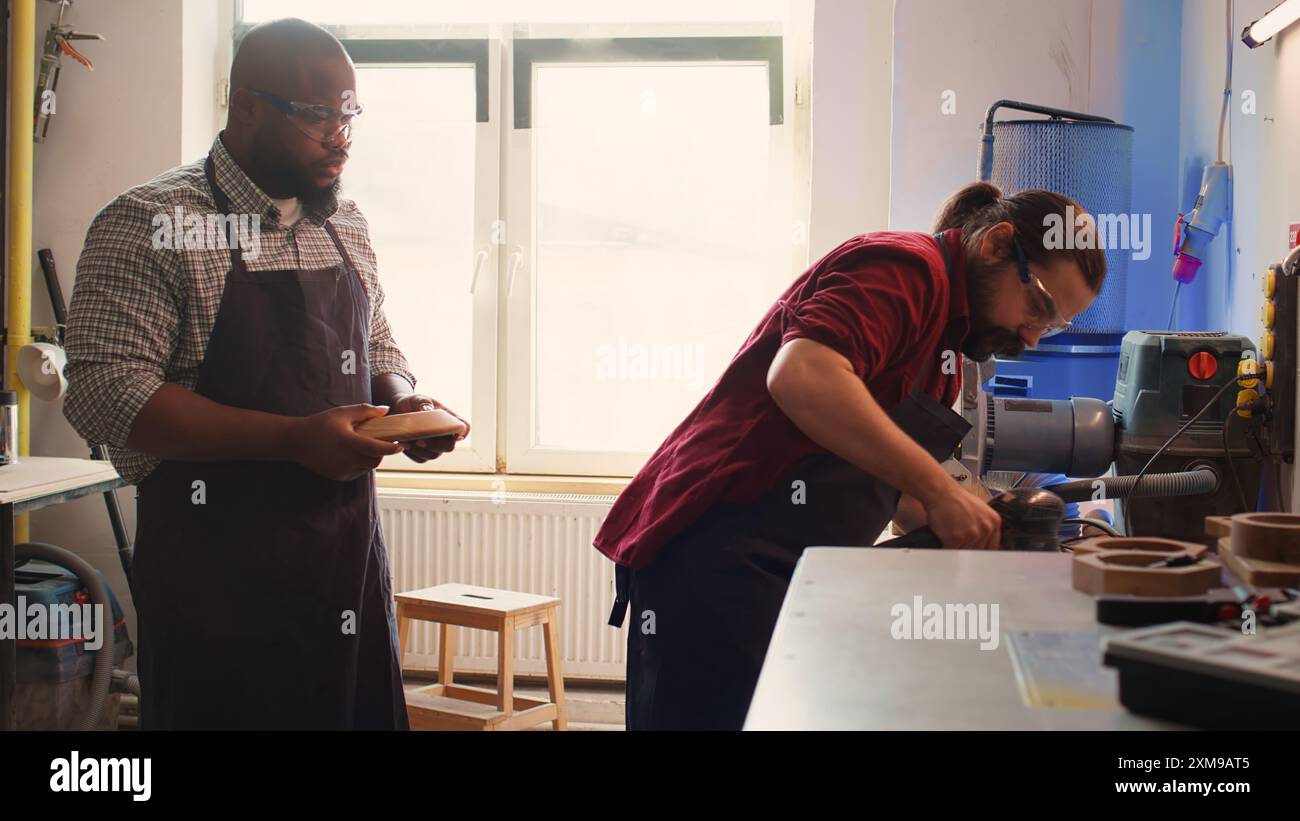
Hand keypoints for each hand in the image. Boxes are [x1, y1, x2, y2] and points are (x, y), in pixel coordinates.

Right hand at [288, 404, 405, 480]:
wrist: (296, 441)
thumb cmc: (321, 424)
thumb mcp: (342, 413)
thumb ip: (365, 411)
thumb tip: (386, 410)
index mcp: (346, 441)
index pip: (375, 448)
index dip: (391, 448)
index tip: (402, 445)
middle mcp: (344, 459)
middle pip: (374, 460)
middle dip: (382, 452)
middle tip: (383, 441)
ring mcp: (341, 470)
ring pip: (367, 467)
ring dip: (372, 458)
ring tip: (366, 445)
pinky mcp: (338, 476)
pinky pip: (358, 472)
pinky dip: (362, 464)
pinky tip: (355, 453)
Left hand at [390, 393, 469, 463]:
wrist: (399, 410)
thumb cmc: (413, 403)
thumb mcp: (418, 399)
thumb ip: (424, 403)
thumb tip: (428, 411)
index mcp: (449, 420)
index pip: (464, 428)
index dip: (462, 433)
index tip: (455, 436)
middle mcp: (445, 435)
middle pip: (448, 447)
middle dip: (435, 445)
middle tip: (420, 440)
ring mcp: (434, 446)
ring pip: (433, 455)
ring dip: (420, 450)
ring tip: (407, 441)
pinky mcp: (422, 453)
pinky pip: (420, 459)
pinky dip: (412, 453)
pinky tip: (403, 444)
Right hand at [921, 485, 1001, 548]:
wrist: (940, 492)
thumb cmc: (955, 500)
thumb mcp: (979, 511)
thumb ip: (984, 527)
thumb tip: (986, 543)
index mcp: (994, 522)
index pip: (992, 547)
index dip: (981, 551)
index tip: (976, 555)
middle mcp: (986, 528)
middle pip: (978, 552)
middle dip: (967, 549)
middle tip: (959, 542)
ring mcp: (972, 534)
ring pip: (965, 553)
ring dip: (956, 548)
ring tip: (950, 534)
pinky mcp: (956, 538)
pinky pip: (952, 552)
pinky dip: (946, 549)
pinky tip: (943, 540)